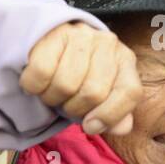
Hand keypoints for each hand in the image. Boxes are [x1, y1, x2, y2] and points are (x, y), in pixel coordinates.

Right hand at [20, 21, 141, 134]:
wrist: (53, 43)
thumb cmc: (80, 76)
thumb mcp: (102, 96)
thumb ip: (116, 115)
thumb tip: (120, 128)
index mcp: (125, 61)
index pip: (130, 92)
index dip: (110, 115)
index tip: (90, 127)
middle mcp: (108, 44)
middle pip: (93, 93)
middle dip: (74, 108)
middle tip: (66, 102)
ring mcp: (82, 36)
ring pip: (65, 85)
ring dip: (53, 98)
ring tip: (53, 91)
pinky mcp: (55, 34)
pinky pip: (42, 73)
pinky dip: (34, 87)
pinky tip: (39, 82)